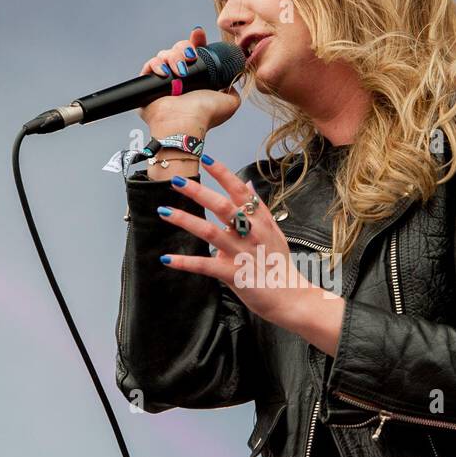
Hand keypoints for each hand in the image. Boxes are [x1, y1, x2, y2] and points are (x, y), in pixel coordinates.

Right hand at [138, 26, 241, 138]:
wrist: (185, 122)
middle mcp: (180, 77)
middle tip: (190, 58)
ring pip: (165, 54)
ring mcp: (163, 80)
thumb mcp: (229, 102)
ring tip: (179, 73)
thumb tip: (233, 82)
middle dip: (184, 48)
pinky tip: (165, 73)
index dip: (197, 41)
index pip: (195, 52)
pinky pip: (149, 64)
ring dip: (173, 58)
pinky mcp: (148, 84)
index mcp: (197, 78)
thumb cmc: (205, 114)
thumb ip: (233, 91)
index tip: (199, 35)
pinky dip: (156, 64)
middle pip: (179, 49)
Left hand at [156, 156, 344, 354]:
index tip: (206, 159)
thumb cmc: (279, 264)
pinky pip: (205, 266)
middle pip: (223, 206)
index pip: (241, 191)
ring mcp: (242, 253)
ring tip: (165, 211)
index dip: (223, 174)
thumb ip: (259, 208)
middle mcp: (252, 233)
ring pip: (210, 232)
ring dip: (186, 220)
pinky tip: (167, 259)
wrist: (291, 297)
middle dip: (198, 192)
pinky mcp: (234, 274)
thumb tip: (248, 185)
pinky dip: (185, 262)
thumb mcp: (274, 231)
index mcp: (261, 221)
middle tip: (177, 181)